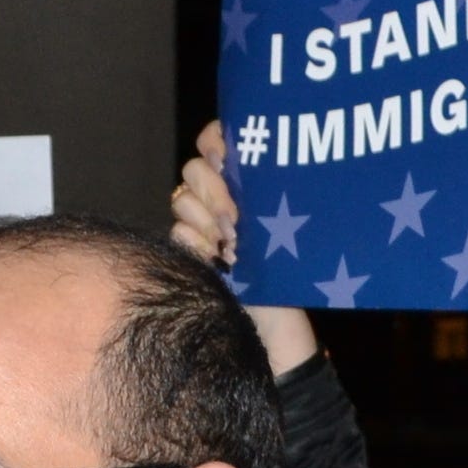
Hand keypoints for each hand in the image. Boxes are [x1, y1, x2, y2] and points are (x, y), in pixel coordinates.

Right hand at [174, 125, 316, 375]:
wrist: (273, 327)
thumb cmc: (288, 273)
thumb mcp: (278, 222)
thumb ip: (258, 188)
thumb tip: (233, 160)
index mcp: (248, 183)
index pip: (219, 139)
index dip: (216, 141)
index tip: (226, 157)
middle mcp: (222, 198)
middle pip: (195, 168)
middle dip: (214, 189)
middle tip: (237, 219)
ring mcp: (203, 224)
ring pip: (182, 199)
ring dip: (206, 222)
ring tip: (231, 248)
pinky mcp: (189, 250)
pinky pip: (178, 231)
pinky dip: (197, 245)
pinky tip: (217, 262)